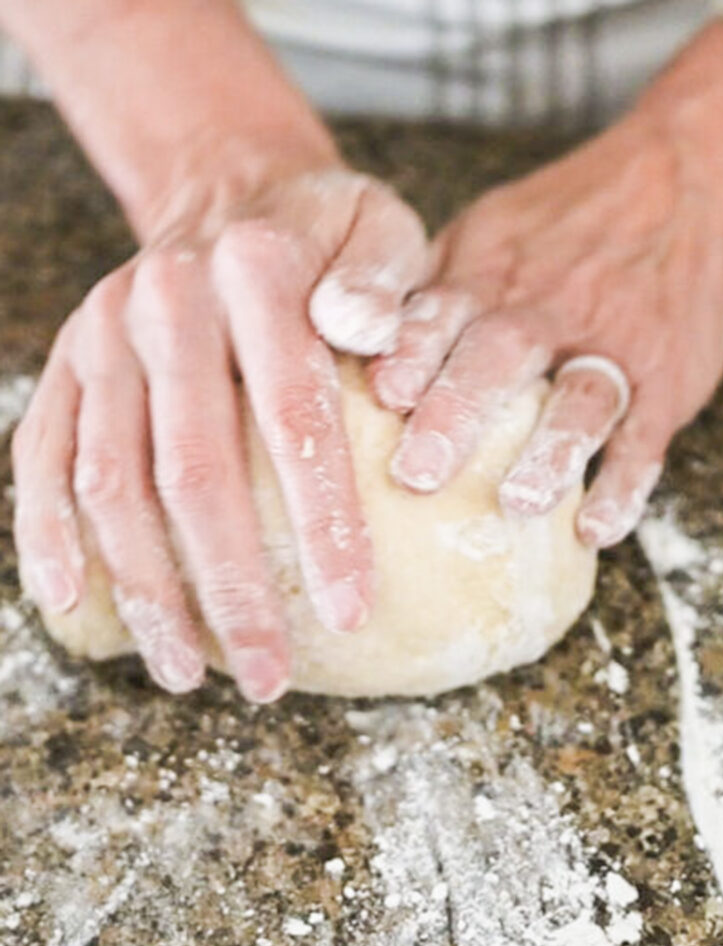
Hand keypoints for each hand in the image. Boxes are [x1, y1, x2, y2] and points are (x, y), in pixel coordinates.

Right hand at [12, 166, 429, 700]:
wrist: (226, 194)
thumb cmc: (323, 239)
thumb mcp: (379, 229)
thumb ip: (383, 279)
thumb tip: (363, 334)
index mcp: (252, 270)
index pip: (293, 416)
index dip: (322, 524)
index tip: (349, 614)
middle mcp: (163, 301)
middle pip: (192, 471)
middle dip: (232, 588)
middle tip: (269, 677)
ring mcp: (101, 336)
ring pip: (111, 484)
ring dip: (147, 589)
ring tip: (188, 671)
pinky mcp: (64, 366)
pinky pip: (42, 459)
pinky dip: (51, 535)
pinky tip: (72, 603)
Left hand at [375, 20, 722, 546]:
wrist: (694, 174)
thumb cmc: (573, 217)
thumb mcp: (491, 226)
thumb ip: (431, 288)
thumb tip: (357, 341)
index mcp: (494, 274)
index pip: (445, 313)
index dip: (415, 354)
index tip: (386, 394)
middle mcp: (547, 309)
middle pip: (500, 358)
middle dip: (458, 414)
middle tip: (421, 472)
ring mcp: (612, 346)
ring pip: (580, 401)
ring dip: (549, 452)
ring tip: (519, 502)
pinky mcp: (665, 381)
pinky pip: (645, 437)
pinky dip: (624, 485)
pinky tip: (596, 528)